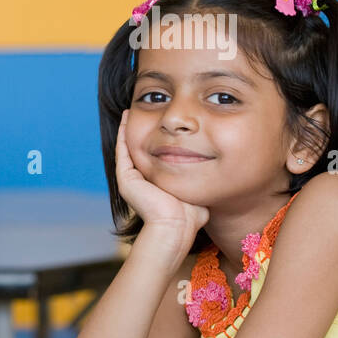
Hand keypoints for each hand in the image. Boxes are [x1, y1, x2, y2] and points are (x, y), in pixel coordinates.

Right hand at [115, 110, 208, 243]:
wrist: (177, 227)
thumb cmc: (191, 216)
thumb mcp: (195, 191)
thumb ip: (198, 180)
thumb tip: (214, 172)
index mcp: (153, 184)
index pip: (151, 156)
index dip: (153, 139)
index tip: (159, 124)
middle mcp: (139, 182)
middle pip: (138, 150)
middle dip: (140, 130)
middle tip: (142, 110)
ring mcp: (130, 180)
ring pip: (127, 147)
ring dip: (128, 128)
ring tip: (130, 109)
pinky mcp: (126, 179)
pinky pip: (123, 150)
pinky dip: (123, 133)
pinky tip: (127, 118)